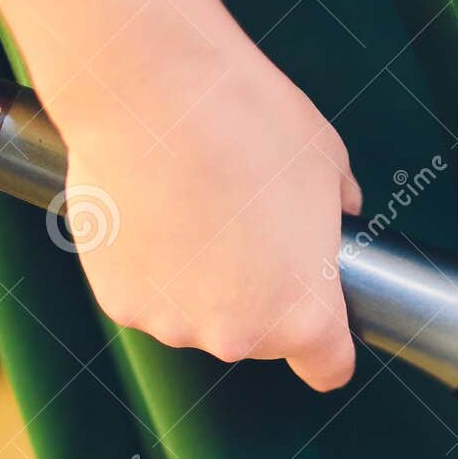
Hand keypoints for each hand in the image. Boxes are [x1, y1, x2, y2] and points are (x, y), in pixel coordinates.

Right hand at [45, 34, 361, 390]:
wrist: (154, 90)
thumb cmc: (251, 122)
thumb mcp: (328, 164)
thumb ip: (338, 208)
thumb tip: (337, 209)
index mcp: (305, 316)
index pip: (328, 368)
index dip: (328, 345)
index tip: (319, 318)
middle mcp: (239, 338)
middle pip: (259, 336)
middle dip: (258, 294)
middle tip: (245, 228)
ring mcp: (174, 324)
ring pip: (196, 316)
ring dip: (197, 281)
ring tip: (192, 209)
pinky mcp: (119, 302)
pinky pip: (146, 293)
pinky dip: (148, 266)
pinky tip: (151, 211)